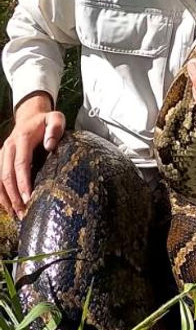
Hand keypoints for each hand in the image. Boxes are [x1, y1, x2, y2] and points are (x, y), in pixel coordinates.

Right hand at [0, 91, 64, 217]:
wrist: (30, 115)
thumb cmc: (46, 120)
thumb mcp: (55, 118)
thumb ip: (55, 128)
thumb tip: (50, 145)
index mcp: (21, 140)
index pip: (20, 164)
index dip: (23, 182)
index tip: (29, 198)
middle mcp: (8, 147)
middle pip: (6, 175)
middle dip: (13, 195)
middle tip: (24, 212)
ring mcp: (2, 153)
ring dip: (5, 197)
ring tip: (16, 214)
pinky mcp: (1, 158)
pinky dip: (0, 192)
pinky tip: (8, 206)